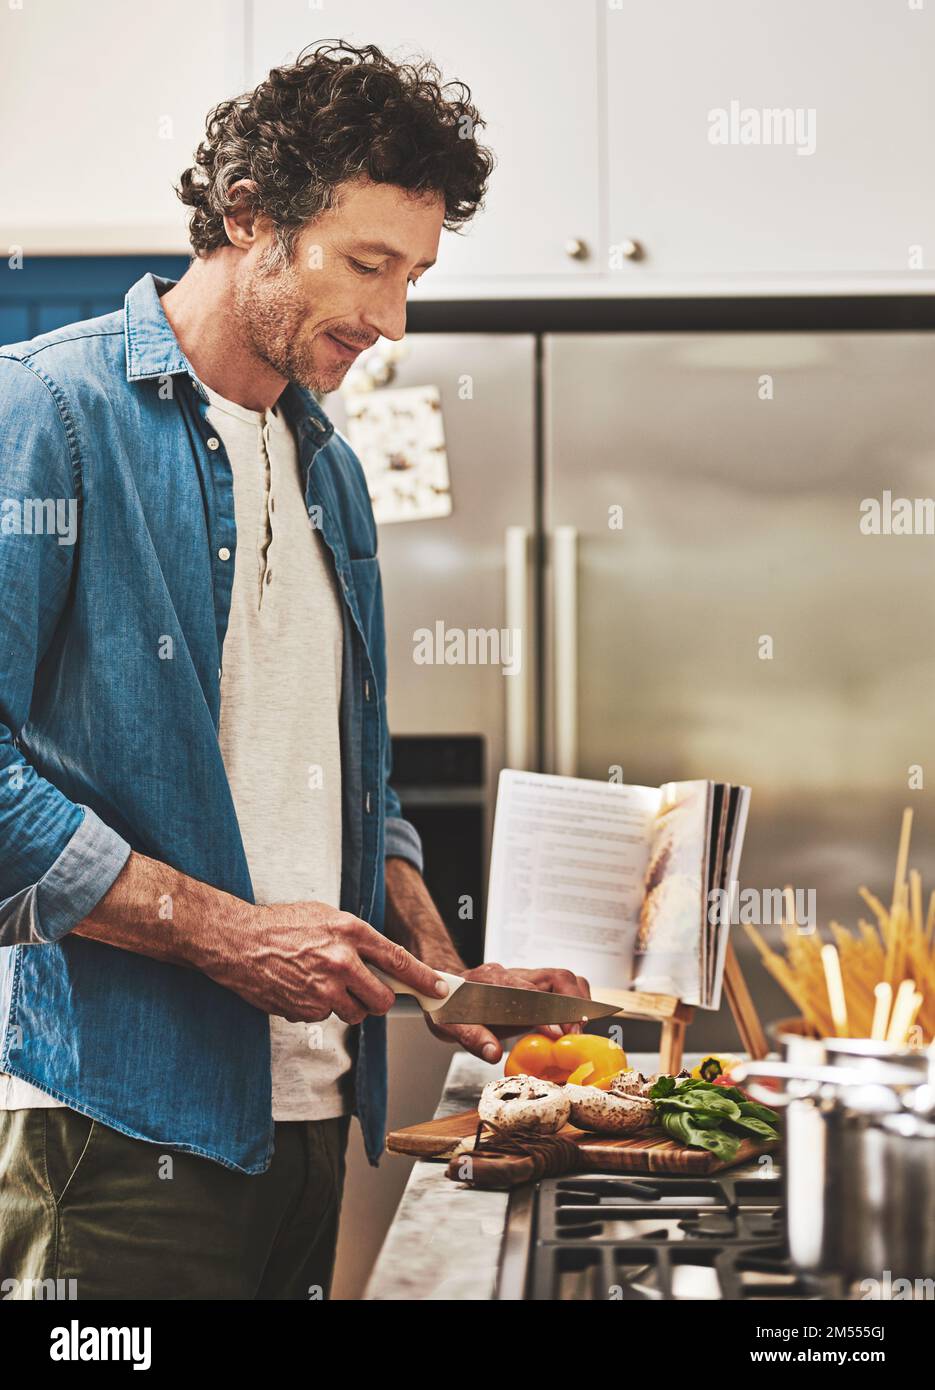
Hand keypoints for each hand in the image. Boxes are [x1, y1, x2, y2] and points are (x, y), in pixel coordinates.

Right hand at [205, 901, 448, 1024]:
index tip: (439, 989)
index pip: (399, 959)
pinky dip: (317, 1008)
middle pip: (381, 999)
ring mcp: (324, 989)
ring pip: (355, 1014)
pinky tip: (301, 989)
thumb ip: (356, 937)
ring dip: (346, 1006)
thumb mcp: (325, 916)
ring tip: (322, 985)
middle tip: (365, 994)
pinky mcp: (306, 1009)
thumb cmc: (280, 926)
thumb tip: (382, 958)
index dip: (424, 978)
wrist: (238, 942)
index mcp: (350, 932)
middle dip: (377, 1001)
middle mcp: (342, 961)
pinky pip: (325, 1017)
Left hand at [423, 962, 591, 1064]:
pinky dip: (572, 1001)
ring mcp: (523, 976)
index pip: (529, 994)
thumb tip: (493, 1053)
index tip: (560, 1034)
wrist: (441, 985)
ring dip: (577, 1000)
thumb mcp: (449, 1026)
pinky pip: (559, 985)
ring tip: (580, 1027)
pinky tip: (572, 1021)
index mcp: (492, 983)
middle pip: (556, 976)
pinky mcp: (530, 983)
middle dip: (574, 1002)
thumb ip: (472, 1037)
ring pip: (562, 977)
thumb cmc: (447, 1006)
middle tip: (576, 1033)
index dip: (547, 1013)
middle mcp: (512, 974)